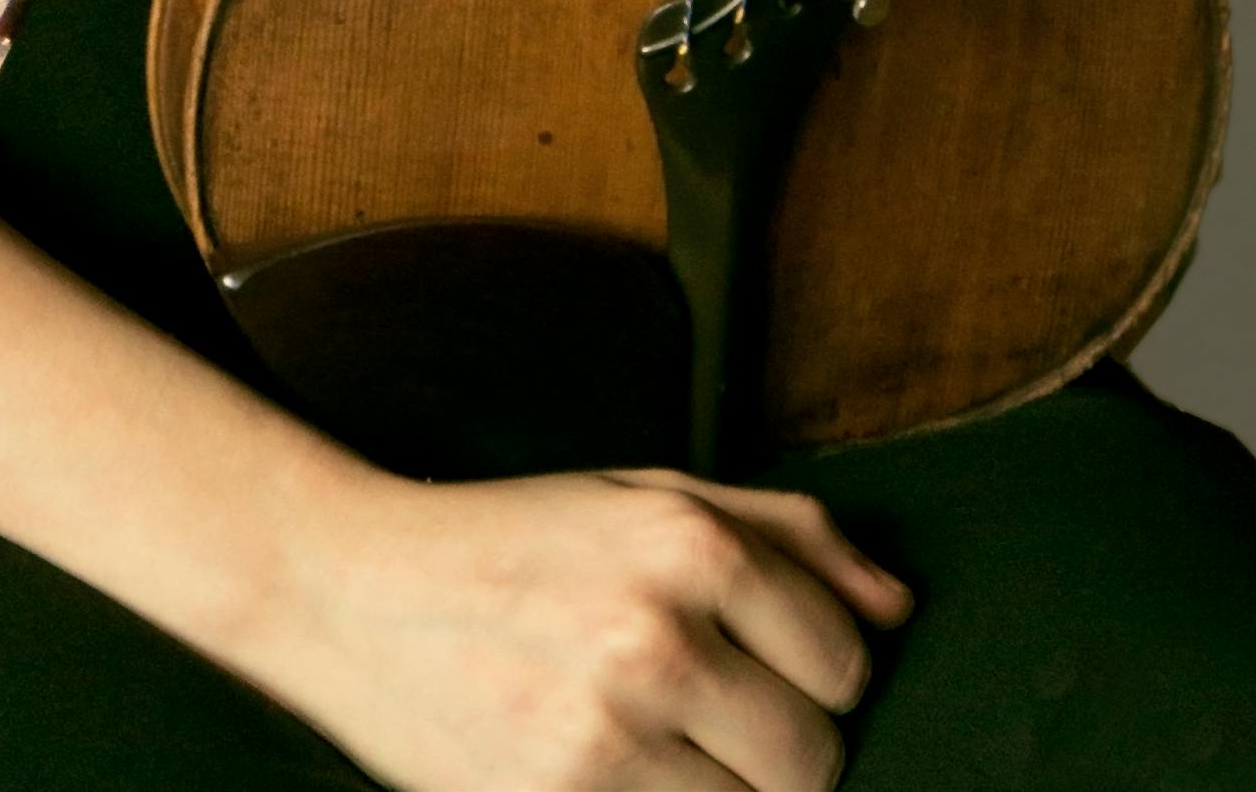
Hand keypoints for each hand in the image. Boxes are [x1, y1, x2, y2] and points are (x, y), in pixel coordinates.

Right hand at [249, 462, 908, 791]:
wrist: (358, 590)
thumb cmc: (517, 539)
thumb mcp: (650, 493)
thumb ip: (787, 534)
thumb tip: (897, 607)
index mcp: (689, 541)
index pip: (846, 660)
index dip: (816, 671)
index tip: (764, 664)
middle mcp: (655, 634)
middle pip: (812, 758)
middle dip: (780, 747)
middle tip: (713, 717)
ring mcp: (607, 732)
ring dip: (723, 791)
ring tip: (660, 743)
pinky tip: (623, 770)